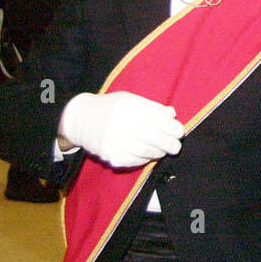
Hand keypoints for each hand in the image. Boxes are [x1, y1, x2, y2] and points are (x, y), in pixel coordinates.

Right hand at [57, 91, 184, 168]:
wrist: (80, 119)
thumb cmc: (111, 107)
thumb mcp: (130, 100)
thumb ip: (152, 107)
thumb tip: (172, 114)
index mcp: (128, 107)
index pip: (157, 119)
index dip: (172, 128)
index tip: (179, 132)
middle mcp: (120, 124)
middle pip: (153, 137)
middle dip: (169, 143)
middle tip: (176, 146)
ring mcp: (113, 141)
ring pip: (144, 151)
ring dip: (158, 152)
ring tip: (164, 150)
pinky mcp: (109, 155)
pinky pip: (133, 161)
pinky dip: (145, 159)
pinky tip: (148, 155)